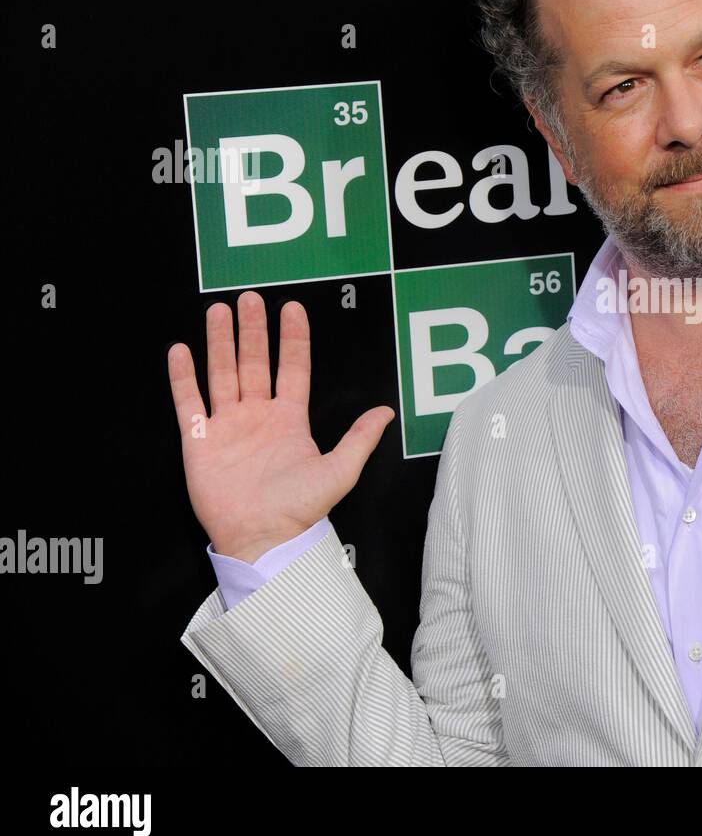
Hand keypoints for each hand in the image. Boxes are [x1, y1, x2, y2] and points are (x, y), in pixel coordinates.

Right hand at [167, 291, 393, 562]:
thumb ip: (360, 438)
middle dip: (252, 331)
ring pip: (222, 373)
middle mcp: (257, 416)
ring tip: (219, 310)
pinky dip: (183, 377)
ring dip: (220, 342)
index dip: (292, 339)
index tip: (292, 308)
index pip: (292, 368)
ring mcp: (228, 426)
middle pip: (254, 363)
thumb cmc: (301, 508)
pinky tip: (181, 350)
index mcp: (290, 419)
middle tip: (250, 298)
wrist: (263, 537)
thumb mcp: (340, 470)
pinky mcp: (200, 440)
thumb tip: (387, 411)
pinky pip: (189, 402)